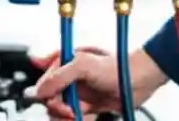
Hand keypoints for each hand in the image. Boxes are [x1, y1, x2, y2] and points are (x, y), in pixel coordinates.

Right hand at [29, 47, 167, 119]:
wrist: (139, 81)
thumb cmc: (117, 67)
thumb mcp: (84, 65)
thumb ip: (59, 76)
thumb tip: (38, 91)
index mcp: (64, 63)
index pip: (43, 83)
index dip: (47, 95)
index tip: (56, 101)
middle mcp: (69, 78)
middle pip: (49, 101)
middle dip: (59, 109)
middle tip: (72, 111)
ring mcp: (77, 93)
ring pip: (59, 113)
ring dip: (68, 117)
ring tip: (80, 115)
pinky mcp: (86, 106)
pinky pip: (73, 118)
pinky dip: (78, 120)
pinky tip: (89, 116)